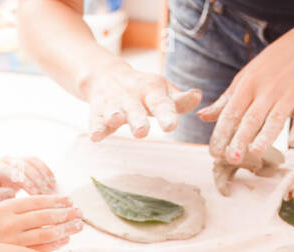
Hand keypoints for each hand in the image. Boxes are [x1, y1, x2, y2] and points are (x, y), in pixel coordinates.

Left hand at [0, 156, 57, 196]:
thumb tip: (10, 192)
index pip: (14, 172)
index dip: (26, 183)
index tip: (35, 194)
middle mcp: (5, 160)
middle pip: (25, 166)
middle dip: (37, 181)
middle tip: (46, 195)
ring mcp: (16, 159)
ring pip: (33, 162)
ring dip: (44, 176)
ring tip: (51, 191)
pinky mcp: (24, 160)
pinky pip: (38, 162)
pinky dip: (46, 171)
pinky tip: (52, 183)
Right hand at [0, 195, 81, 251]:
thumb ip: (16, 206)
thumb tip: (43, 204)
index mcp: (5, 208)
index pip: (36, 201)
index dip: (55, 200)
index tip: (69, 199)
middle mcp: (10, 223)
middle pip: (44, 216)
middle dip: (64, 213)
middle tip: (79, 212)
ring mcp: (13, 241)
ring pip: (45, 233)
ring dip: (64, 229)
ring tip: (77, 226)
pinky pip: (40, 249)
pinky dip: (55, 244)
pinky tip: (65, 239)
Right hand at [83, 60, 200, 140]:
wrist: (104, 75)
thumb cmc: (142, 89)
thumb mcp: (161, 90)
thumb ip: (178, 99)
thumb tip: (198, 96)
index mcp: (151, 91)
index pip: (160, 103)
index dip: (166, 114)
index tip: (171, 127)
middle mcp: (132, 97)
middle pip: (135, 110)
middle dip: (138, 120)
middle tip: (142, 132)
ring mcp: (113, 105)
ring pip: (114, 112)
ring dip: (115, 117)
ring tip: (116, 120)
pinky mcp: (97, 113)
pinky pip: (96, 121)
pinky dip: (95, 128)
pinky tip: (95, 136)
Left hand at [198, 23, 293, 163]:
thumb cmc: (272, 65)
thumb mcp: (246, 77)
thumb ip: (226, 100)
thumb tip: (202, 117)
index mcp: (248, 86)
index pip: (231, 113)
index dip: (222, 133)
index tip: (214, 152)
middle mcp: (267, 90)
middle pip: (252, 118)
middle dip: (241, 138)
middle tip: (232, 158)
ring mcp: (289, 94)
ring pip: (276, 118)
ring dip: (266, 136)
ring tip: (256, 152)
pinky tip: (293, 143)